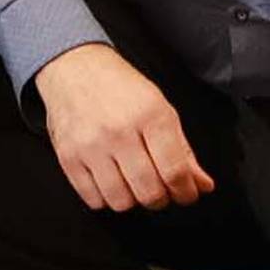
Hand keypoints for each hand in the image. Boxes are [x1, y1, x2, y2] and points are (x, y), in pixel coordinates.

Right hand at [31, 41, 213, 212]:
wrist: (75, 68)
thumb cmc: (120, 87)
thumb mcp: (160, 108)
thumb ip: (183, 150)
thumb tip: (202, 185)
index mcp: (150, 115)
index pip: (175, 172)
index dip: (186, 192)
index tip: (186, 194)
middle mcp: (119, 131)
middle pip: (149, 192)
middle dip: (160, 198)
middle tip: (159, 189)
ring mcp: (90, 145)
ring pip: (121, 202)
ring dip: (132, 199)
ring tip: (132, 184)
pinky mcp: (68, 156)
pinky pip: (93, 199)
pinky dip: (105, 198)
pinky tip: (109, 181)